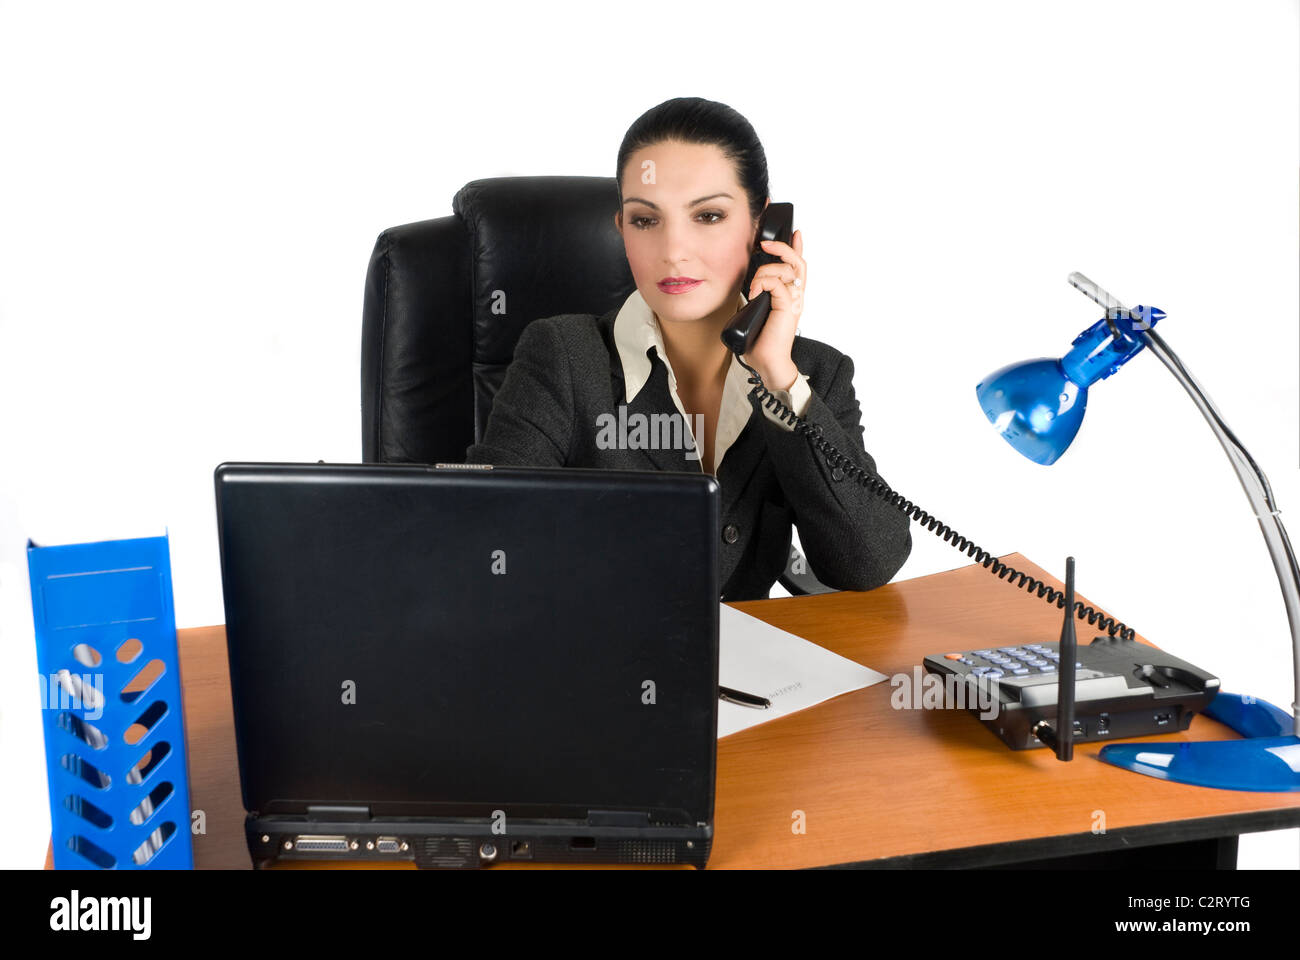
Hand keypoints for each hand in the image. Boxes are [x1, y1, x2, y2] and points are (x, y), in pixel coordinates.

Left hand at [744, 228, 804, 389]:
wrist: (767, 362)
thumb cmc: (760, 340)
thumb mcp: (756, 309)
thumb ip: (758, 294)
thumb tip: (749, 282)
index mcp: (790, 296)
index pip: (798, 266)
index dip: (797, 247)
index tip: (795, 232)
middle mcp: (796, 296)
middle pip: (798, 262)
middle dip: (783, 247)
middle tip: (765, 242)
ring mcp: (793, 301)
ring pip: (786, 269)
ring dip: (765, 270)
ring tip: (753, 286)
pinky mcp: (787, 306)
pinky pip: (776, 283)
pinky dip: (762, 282)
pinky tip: (753, 293)